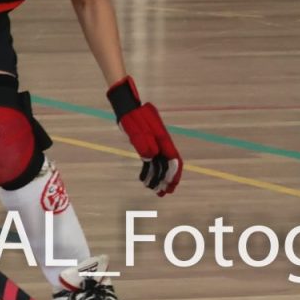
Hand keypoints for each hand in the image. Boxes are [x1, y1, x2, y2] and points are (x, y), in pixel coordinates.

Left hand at [108, 77, 182, 195]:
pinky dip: (148, 170)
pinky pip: (150, 160)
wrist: (126, 107)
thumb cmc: (132, 117)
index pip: (173, 160)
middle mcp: (161, 143)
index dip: (174, 174)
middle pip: (168, 164)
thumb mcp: (136, 130)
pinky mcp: (146, 144)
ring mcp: (155, 143)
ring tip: (154, 190)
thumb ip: (143, 143)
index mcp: (163, 139)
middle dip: (167, 180)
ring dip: (157, 177)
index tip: (171, 186)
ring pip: (159, 164)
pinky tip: (143, 180)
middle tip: (164, 193)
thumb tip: (150, 157)